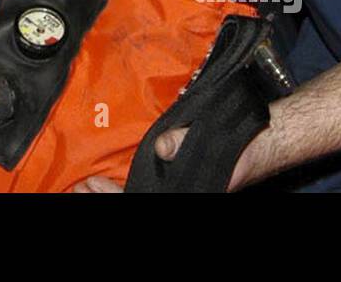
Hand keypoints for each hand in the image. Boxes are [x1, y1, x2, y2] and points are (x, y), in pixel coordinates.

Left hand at [73, 126, 253, 192]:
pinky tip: (110, 181)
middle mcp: (182, 193)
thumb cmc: (244, 143)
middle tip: (77, 187)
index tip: (91, 185)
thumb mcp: (218, 139)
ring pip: (140, 197)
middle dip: (105, 197)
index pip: (142, 200)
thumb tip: (162, 147)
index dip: (112, 197)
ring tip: (86, 185)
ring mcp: (179, 190)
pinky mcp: (179, 184)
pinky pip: (148, 190)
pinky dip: (126, 188)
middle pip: (136, 201)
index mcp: (189, 192)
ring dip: (112, 194)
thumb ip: (186, 142)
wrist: (263, 140)